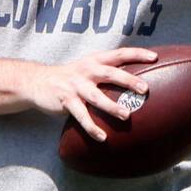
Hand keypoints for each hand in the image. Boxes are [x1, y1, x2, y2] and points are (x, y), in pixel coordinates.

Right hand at [21, 48, 157, 141]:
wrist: (36, 81)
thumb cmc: (70, 77)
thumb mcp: (86, 69)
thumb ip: (106, 73)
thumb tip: (138, 83)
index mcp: (93, 61)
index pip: (118, 54)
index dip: (136, 54)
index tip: (154, 57)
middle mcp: (85, 71)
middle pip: (109, 73)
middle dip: (127, 80)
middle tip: (144, 89)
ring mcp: (74, 85)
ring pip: (95, 96)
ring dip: (111, 106)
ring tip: (126, 115)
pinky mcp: (65, 100)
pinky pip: (81, 115)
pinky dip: (91, 126)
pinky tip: (102, 137)